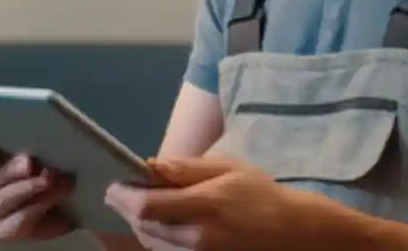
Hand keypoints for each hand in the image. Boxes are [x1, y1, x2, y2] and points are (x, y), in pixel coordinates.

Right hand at [0, 142, 75, 240]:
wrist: (62, 194)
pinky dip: (38, 206)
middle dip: (8, 172)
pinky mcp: (6, 228)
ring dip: (25, 189)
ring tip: (49, 179)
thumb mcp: (36, 145)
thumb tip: (36, 133)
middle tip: (29, 163)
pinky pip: (16, 222)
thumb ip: (29, 140)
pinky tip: (56, 194)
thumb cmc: (42, 159)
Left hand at [103, 156, 333, 250]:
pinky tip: (161, 223)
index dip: (123, 197)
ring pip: (151, 244)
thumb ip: (186, 168)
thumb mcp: (228, 168)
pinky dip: (156, 238)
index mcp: (205, 207)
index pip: (146, 207)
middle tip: (122, 192)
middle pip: (143, 228)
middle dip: (128, 209)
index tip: (114, 185)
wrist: (293, 234)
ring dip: (140, 224)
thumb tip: (148, 165)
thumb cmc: (260, 194)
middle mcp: (197, 239)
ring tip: (142, 205)